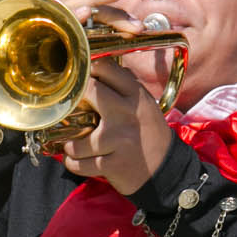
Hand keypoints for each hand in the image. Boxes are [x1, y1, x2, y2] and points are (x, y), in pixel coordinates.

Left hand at [57, 58, 174, 194]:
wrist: (167, 169)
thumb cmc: (148, 134)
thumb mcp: (144, 104)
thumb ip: (123, 86)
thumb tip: (97, 67)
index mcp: (136, 95)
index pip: (105, 67)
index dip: (87, 71)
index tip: (80, 82)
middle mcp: (127, 113)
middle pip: (88, 90)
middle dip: (73, 99)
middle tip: (69, 110)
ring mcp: (119, 140)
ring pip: (77, 137)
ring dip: (70, 144)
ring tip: (74, 145)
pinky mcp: (113, 164)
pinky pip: (79, 163)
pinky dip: (73, 163)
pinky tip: (78, 160)